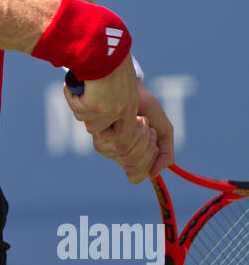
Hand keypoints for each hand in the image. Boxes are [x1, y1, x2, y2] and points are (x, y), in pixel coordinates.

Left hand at [65, 63, 175, 183]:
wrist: (134, 88)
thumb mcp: (163, 131)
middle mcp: (115, 156)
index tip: (152, 140)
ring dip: (142, 136)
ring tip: (139, 120)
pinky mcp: (100, 137)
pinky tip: (133, 117)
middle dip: (148, 145)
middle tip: (146, 126)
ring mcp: (105, 148)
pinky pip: (123, 144)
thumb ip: (165, 153)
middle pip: (135, 167)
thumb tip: (154, 175)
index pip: (136, 176)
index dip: (148, 161)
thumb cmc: (146, 108)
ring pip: (129, 157)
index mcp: (129, 157)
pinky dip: (136, 130)